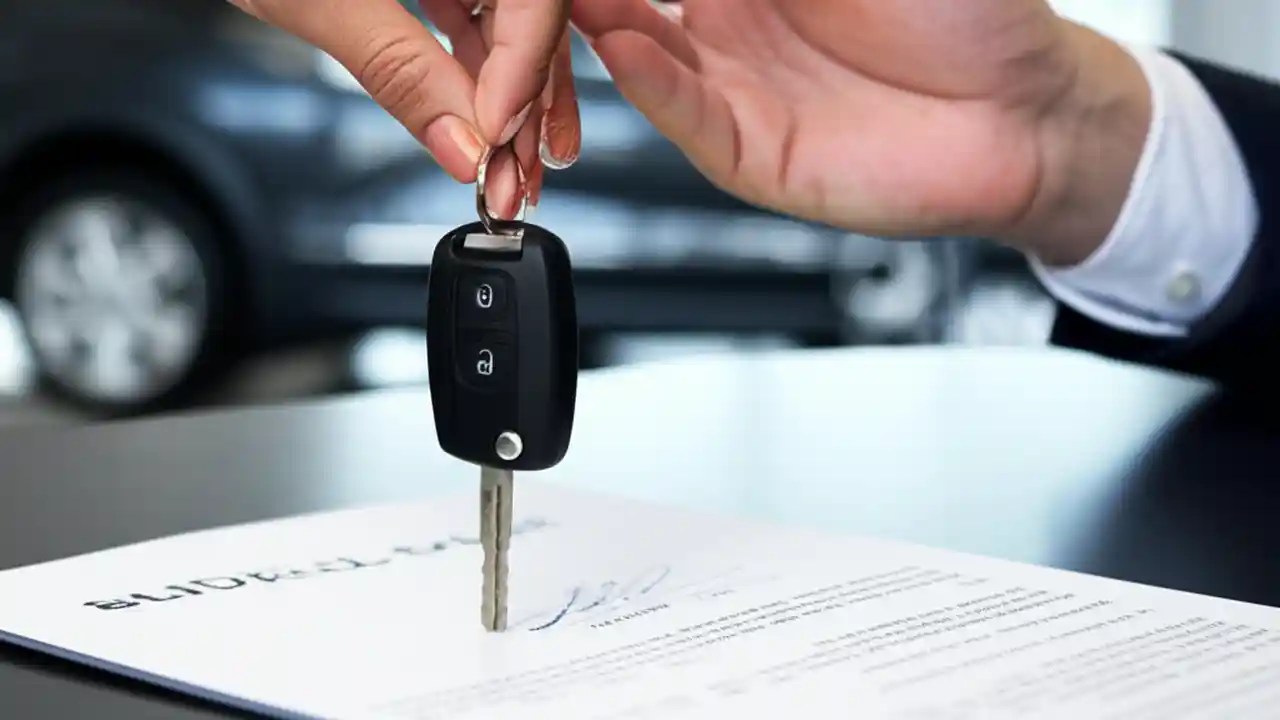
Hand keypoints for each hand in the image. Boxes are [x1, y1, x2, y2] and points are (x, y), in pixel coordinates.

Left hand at [228, 0, 580, 215]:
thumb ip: (395, 67)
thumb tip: (461, 145)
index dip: (530, 67)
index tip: (498, 135)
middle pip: (530, 17)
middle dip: (528, 104)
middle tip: (513, 180)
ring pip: (508, 24)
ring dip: (510, 101)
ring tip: (504, 171)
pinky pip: (473, 16)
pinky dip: (476, 73)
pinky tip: (480, 125)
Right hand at [573, 0, 1152, 264]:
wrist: (1027, 113)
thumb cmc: (966, 9)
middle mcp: (722, 18)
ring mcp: (730, 85)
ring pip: (631, 53)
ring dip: (586, 29)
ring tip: (556, 9)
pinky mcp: (749, 150)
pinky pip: (688, 116)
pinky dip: (651, 84)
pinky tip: (621, 48)